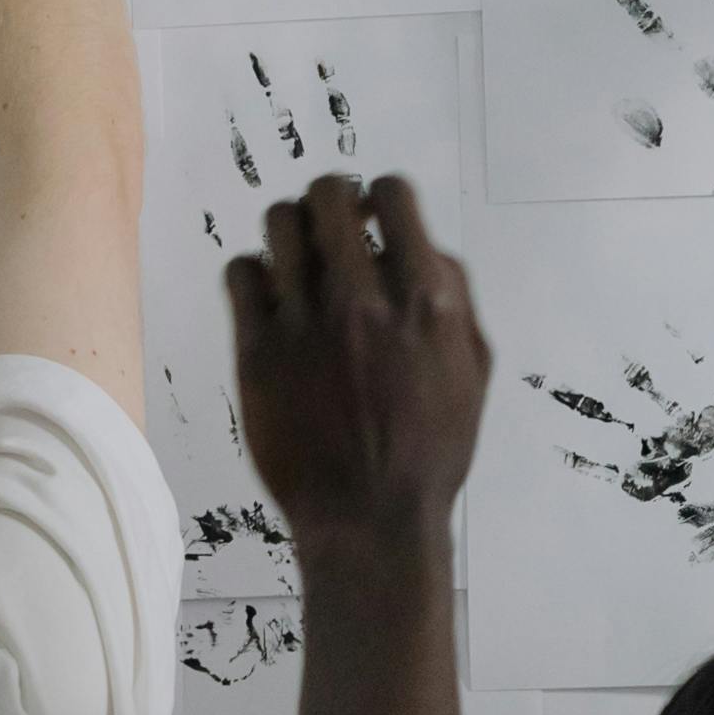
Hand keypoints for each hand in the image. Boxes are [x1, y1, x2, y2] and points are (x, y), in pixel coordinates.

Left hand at [228, 177, 491, 556]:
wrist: (370, 519)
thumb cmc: (429, 453)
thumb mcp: (472, 374)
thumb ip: (455, 302)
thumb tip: (425, 250)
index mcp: (425, 303)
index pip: (394, 196)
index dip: (383, 197)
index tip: (378, 218)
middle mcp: (364, 301)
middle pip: (329, 195)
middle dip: (332, 199)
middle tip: (332, 225)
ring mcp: (305, 323)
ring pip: (278, 222)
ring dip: (290, 229)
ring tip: (297, 259)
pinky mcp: (258, 350)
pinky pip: (241, 272)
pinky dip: (254, 273)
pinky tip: (271, 299)